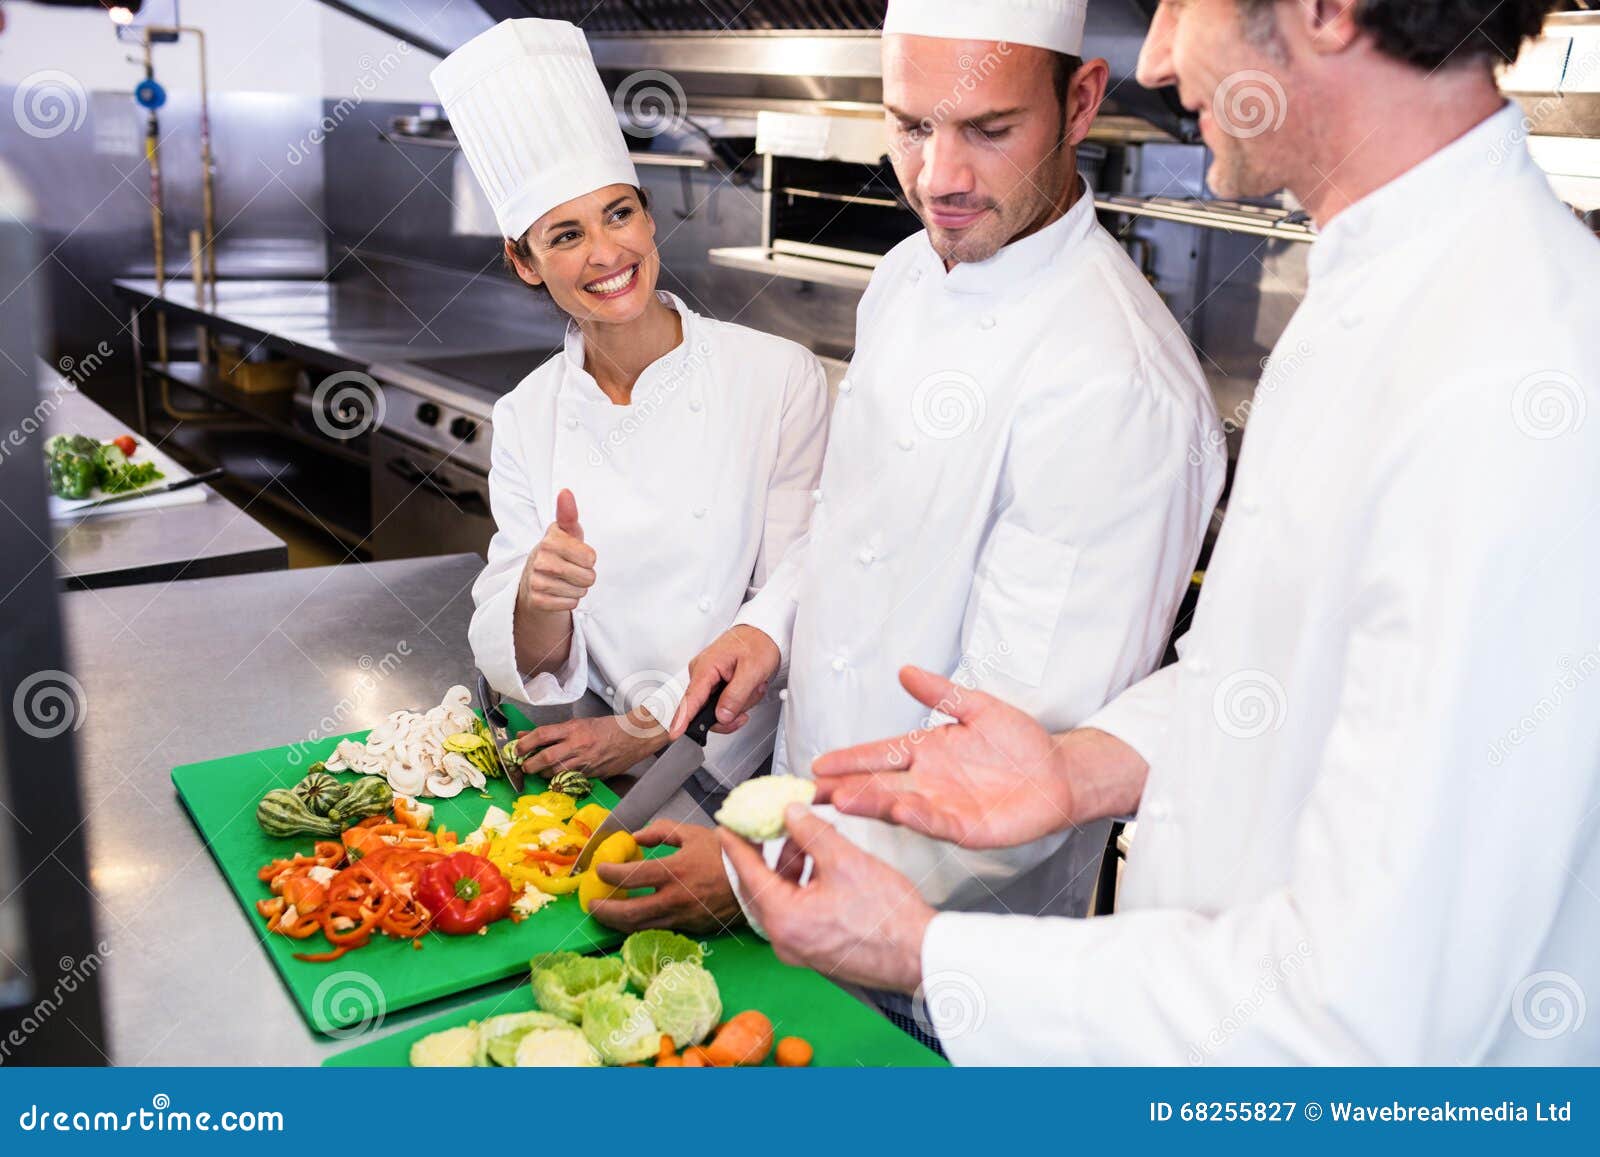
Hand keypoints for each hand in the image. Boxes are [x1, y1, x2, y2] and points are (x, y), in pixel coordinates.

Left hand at [514, 711, 665, 780]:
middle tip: (524, 767)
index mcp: (573, 729)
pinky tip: (556, 778)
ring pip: (556, 772)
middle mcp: (577, 745)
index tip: (516, 748)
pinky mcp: (591, 774)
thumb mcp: (578, 723)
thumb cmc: (606, 728)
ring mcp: (585, 761)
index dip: (525, 743)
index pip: (542, 734)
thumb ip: (552, 732)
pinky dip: (559, 780)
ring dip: (543, 774)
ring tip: (539, 772)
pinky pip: (570, 779)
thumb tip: (526, 735)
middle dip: (530, 765)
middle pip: (546, 757)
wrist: (633, 738)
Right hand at [519, 489, 596, 612]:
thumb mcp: (566, 533)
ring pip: (580, 592)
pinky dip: (569, 601)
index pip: (591, 558)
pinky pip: (570, 604)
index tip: (576, 555)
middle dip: (586, 577)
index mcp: (550, 540)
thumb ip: (568, 514)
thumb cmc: (557, 553)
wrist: (533, 581)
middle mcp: (540, 559)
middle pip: (588, 577)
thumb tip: (565, 492)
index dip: (589, 559)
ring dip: (577, 589)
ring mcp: (536, 581)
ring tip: (564, 581)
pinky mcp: (537, 600)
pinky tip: (558, 593)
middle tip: (571, 571)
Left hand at [587, 821, 745, 934]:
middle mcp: (675, 898)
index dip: (610, 874)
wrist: (754, 883)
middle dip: (604, 910)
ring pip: (640, 927)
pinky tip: (630, 919)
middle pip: (629, 913)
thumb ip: (662, 831)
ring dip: (617, 922)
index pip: (632, 876)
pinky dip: (639, 925)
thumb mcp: (693, 834)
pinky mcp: (688, 929)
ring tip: (604, 913)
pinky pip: (657, 929)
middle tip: (591, 903)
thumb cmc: (723, 855)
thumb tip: (636, 836)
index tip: (599, 869)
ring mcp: (681, 917)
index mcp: (675, 871)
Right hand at [669, 625, 779, 736]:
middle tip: (749, 700)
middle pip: (705, 710)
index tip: (674, 732)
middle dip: (730, 711)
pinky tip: (746, 689)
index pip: (691, 698)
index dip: (683, 718)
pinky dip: (736, 700)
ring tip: (751, 688)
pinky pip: (719, 701)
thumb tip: (722, 715)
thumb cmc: (757, 643)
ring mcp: (706, 677)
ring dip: (737, 704)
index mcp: (706, 667)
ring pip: (715, 708)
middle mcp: (701, 672)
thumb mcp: (753, 671)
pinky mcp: (712, 682)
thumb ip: (736, 696)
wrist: (761, 632)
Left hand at [719, 806, 933, 994]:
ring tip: (807, 838)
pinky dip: (803, 886)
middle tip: (765, 824)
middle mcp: (785, 940)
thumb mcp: (845, 860)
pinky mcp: (819, 951)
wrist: (921, 956)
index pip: (748, 873)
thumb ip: (811, 831)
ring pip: (781, 899)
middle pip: (761, 887)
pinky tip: (822, 865)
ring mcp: (802, 950)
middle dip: (764, 853)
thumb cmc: (888, 917)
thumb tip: (790, 812)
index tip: (727, 824)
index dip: (736, 843)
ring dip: (789, 867)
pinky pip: (798, 913)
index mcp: (784, 919)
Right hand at [811, 666, 1144, 848]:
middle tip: (812, 790)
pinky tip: (899, 809)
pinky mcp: (967, 828)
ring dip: (871, 804)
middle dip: (845, 787)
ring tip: (842, 799)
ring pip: (898, 806)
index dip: (849, 759)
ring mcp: (944, 806)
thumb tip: (904, 671)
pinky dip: (917, 816)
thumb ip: (940, 692)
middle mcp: (927, 782)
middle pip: (878, 785)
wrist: (1059, 772)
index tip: (817, 763)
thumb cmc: (1020, 743)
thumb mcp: (977, 707)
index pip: (879, 755)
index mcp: (925, 752)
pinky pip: (937, 822)